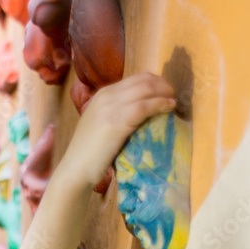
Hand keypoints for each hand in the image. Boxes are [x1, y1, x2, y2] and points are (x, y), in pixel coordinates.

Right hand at [61, 73, 176, 188]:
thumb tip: (139, 115)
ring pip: (146, 89)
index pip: (134, 79)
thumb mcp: (101, 126)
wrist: (75, 169)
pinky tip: (169, 107)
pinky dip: (160, 104)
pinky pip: (145, 106)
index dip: (154, 82)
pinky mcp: (117, 121)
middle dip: (162, 85)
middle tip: (173, 95)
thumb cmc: (89, 155)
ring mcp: (111, 107)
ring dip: (164, 92)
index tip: (165, 91)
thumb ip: (116, 115)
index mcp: (102, 95)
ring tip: (174, 101)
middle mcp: (106, 96)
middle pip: (142, 80)